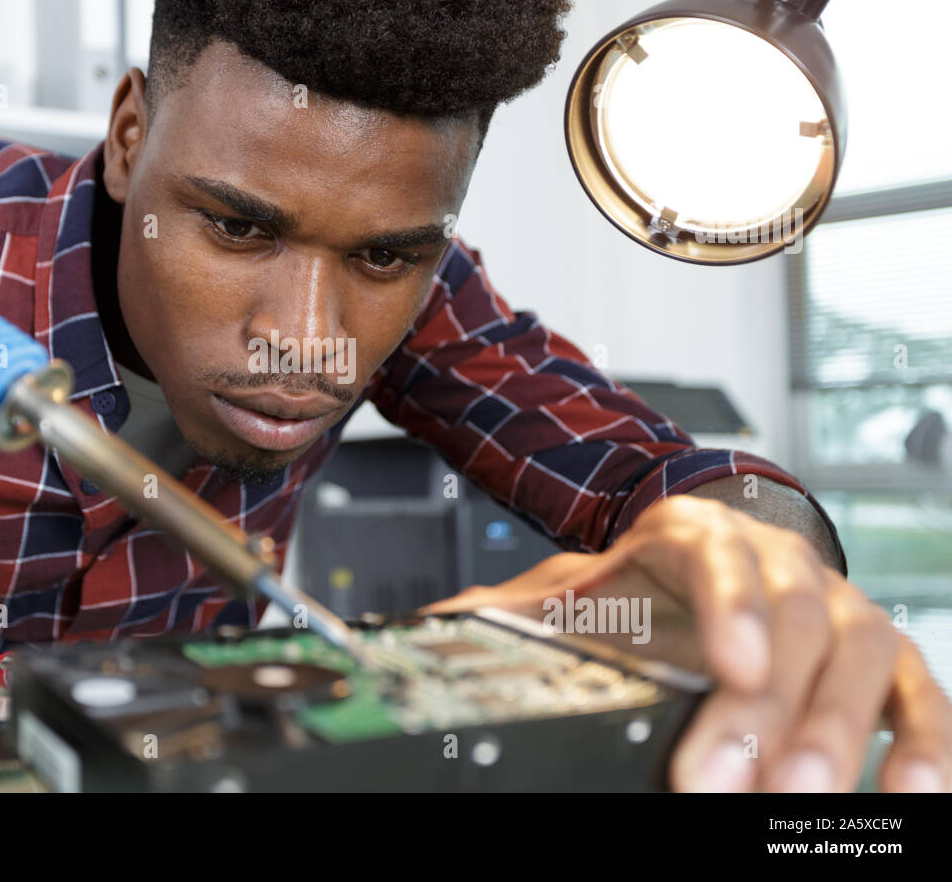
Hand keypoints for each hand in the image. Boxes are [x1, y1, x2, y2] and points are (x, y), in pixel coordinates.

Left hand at [425, 493, 951, 791]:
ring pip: (857, 652)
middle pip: (792, 615)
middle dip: (767, 704)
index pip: (720, 558)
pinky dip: (922, 741)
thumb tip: (433, 634)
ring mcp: (835, 603)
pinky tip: (908, 797)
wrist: (694, 563)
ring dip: (839, 730)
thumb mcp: (571, 592)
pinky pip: (915, 692)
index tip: (724, 665)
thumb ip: (514, 613)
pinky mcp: (876, 655)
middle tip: (736, 782)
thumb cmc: (632, 590)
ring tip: (805, 802)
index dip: (731, 608)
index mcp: (693, 534)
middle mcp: (776, 559)